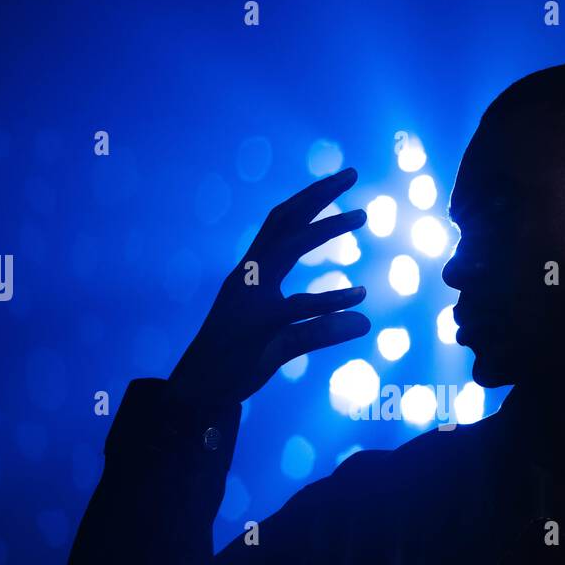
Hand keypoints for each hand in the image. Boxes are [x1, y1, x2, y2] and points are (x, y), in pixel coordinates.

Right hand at [167, 167, 369, 406]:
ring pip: (287, 248)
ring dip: (325, 228)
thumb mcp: (288, 341)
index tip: (339, 182)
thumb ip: (324, 328)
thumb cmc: (238, 362)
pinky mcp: (256, 326)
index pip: (281, 224)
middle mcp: (248, 274)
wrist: (199, 392)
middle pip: (283, 220)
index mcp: (252, 272)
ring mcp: (249, 297)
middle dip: (317, 194)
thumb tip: (365, 321)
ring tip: (361, 215)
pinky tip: (361, 294)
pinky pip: (298, 309)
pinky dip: (330, 300)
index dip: (309, 201)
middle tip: (351, 172)